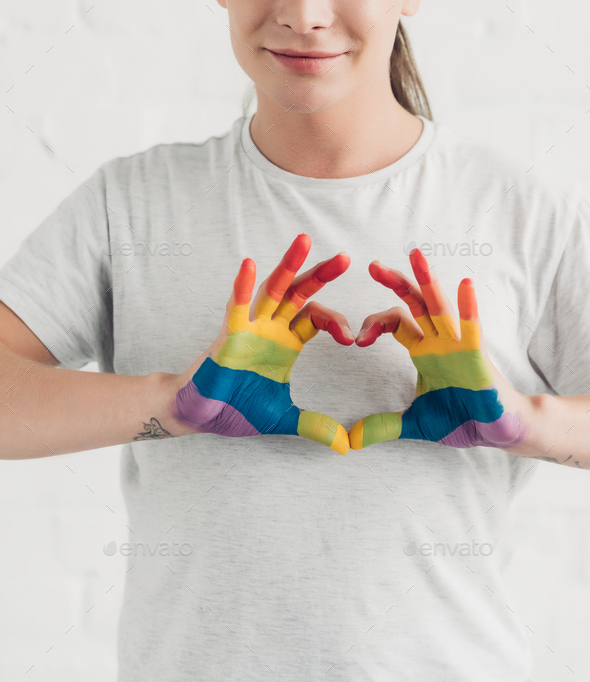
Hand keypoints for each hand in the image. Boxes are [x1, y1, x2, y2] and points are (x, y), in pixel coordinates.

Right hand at [169, 234, 353, 453]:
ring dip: (288, 266)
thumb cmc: (235, 408)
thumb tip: (346, 445)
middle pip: (300, 293)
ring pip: (273, 289)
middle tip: (345, 257)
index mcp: (286, 342)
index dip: (336, 323)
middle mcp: (271, 328)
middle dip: (321, 274)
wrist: (200, 415)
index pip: (316, 318)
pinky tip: (249, 264)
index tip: (352, 340)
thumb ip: (314, 426)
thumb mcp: (282, 417)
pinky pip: (237, 305)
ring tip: (304, 241)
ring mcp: (250, 326)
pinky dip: (243, 286)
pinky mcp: (228, 333)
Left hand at [348, 248, 531, 450]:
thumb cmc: (461, 419)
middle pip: (413, 303)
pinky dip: (469, 307)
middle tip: (371, 265)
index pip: (394, 322)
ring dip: (427, 280)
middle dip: (394, 282)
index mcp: (422, 350)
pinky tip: (465, 285)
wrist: (497, 431)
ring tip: (415, 255)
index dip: (374, 324)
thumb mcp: (414, 423)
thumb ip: (384, 426)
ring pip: (439, 306)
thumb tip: (351, 440)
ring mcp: (458, 344)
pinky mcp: (477, 355)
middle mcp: (438, 341)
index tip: (356, 340)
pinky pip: (472, 327)